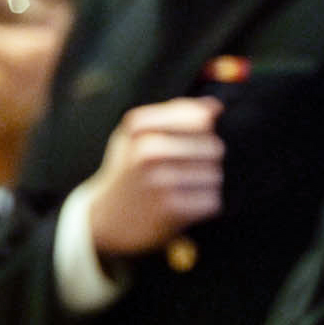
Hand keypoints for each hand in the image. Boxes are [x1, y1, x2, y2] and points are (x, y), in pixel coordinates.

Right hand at [79, 95, 228, 257]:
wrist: (107, 218)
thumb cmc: (129, 169)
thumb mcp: (137, 134)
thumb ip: (176, 113)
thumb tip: (216, 106)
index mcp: (139, 126)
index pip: (200, 118)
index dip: (203, 130)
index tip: (187, 140)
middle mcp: (147, 150)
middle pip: (213, 146)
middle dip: (206, 158)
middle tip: (185, 168)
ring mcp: (159, 180)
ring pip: (215, 175)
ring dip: (205, 183)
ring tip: (182, 187)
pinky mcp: (170, 209)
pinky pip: (211, 200)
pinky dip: (203, 203)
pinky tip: (183, 203)